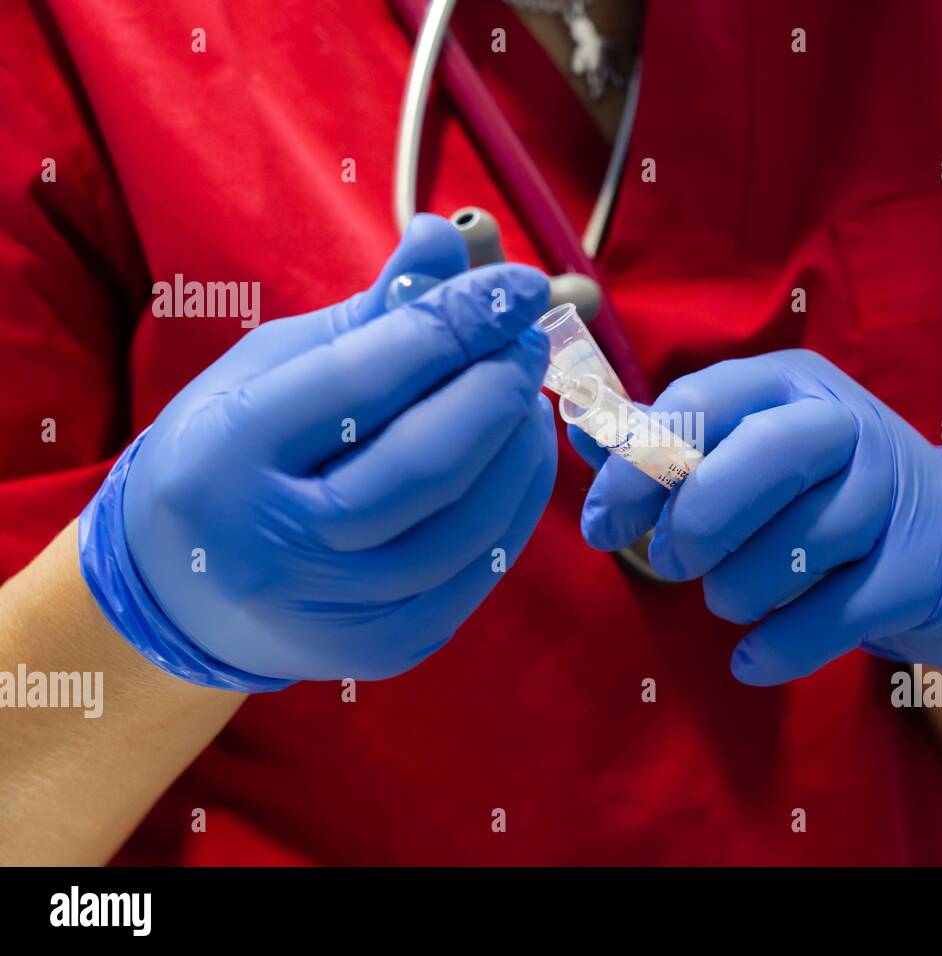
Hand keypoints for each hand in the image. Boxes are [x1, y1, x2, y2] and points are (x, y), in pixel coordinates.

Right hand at [80, 215, 556, 688]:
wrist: (184, 592)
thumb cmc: (232, 455)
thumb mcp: (273, 369)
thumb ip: (368, 315)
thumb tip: (448, 240)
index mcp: (230, 456)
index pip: (366, 380)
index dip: (456, 324)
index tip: (515, 287)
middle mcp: (277, 547)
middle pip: (429, 461)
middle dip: (498, 385)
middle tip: (529, 335)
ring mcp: (337, 611)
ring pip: (471, 520)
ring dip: (520, 442)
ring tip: (525, 389)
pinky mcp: (388, 647)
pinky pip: (482, 565)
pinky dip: (518, 498)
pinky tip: (519, 449)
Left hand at [571, 349, 941, 685]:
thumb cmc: (820, 494)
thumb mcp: (749, 451)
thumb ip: (665, 444)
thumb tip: (576, 425)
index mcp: (787, 385)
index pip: (699, 406)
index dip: (638, 469)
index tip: (602, 526)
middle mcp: (846, 423)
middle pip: (754, 466)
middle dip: (695, 528)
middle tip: (672, 562)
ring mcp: (892, 493)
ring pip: (787, 553)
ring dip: (738, 594)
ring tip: (736, 595)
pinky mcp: (918, 569)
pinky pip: (827, 619)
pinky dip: (775, 650)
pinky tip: (750, 660)